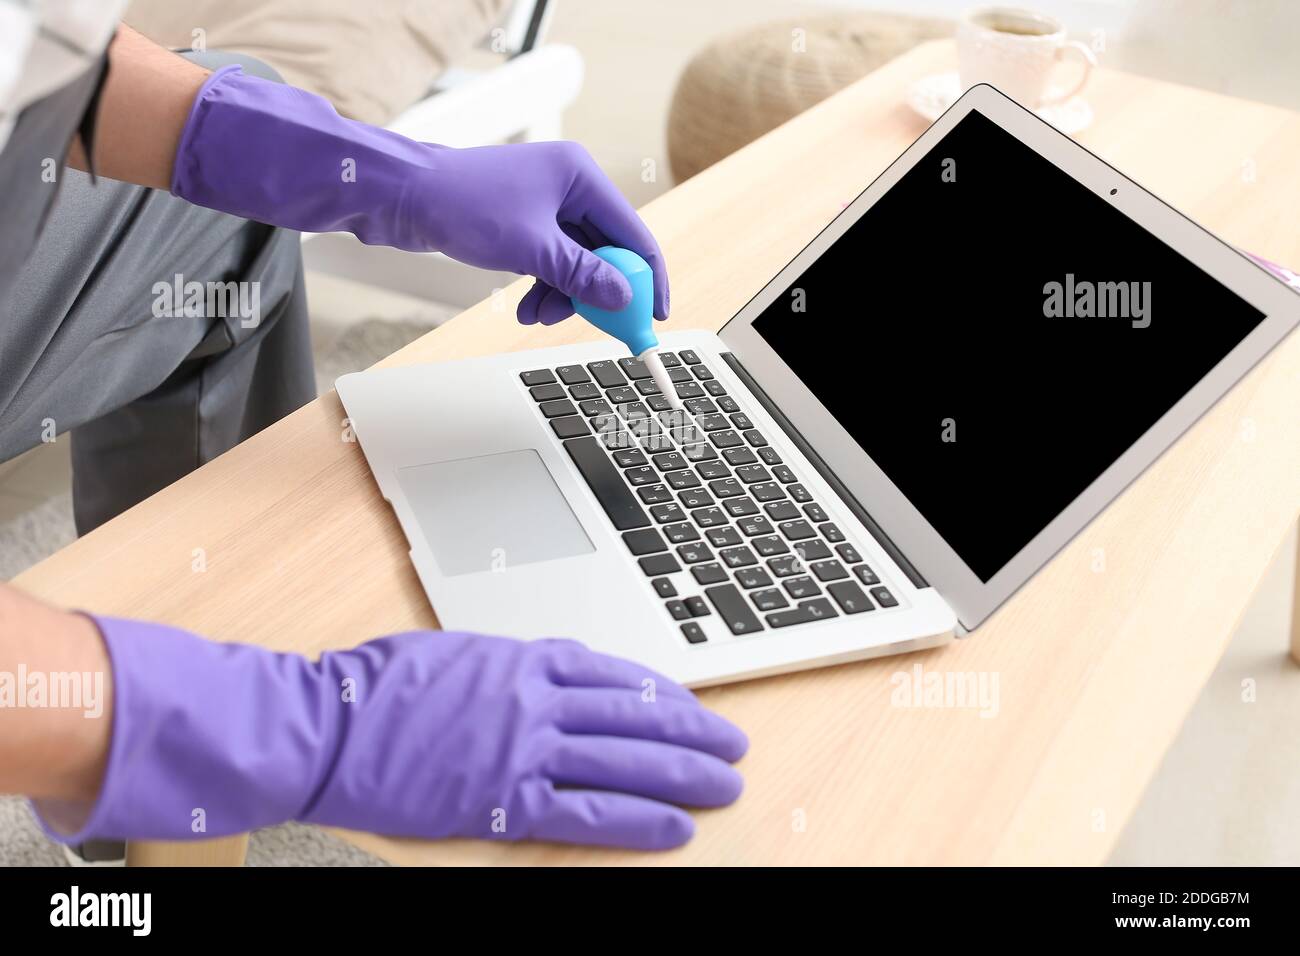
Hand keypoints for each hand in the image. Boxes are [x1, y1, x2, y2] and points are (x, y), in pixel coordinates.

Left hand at [171, 67, 669, 326]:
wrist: (401, 195)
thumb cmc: (462, 204)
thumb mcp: (531, 248)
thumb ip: (582, 274)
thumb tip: (623, 296)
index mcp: (581, 176)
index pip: (633, 232)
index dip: (646, 278)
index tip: (653, 316)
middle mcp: (569, 185)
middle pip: (606, 251)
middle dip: (595, 293)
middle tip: (597, 328)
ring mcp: (546, 203)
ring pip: (576, 262)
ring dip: (563, 296)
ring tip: (536, 317)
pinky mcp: (524, 221)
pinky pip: (551, 261)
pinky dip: (543, 287)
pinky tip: (524, 308)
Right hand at [304, 631, 743, 847]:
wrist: (330, 724)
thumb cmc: (381, 686)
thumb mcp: (460, 653)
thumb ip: (515, 666)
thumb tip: (554, 675)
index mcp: (527, 658)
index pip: (618, 674)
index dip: (665, 694)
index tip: (694, 707)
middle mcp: (539, 700)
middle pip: (637, 714)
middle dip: (693, 733)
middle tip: (732, 747)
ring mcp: (527, 749)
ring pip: (627, 760)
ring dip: (684, 774)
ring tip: (725, 785)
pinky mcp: (507, 800)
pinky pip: (589, 811)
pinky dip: (638, 820)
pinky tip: (676, 827)